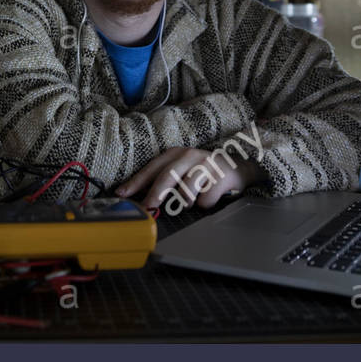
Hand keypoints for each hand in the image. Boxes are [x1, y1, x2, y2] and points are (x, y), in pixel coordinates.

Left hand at [116, 146, 262, 211]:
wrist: (238, 169)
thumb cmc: (204, 173)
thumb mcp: (181, 170)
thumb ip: (161, 181)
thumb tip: (139, 197)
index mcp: (175, 154)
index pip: (151, 169)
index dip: (136, 182)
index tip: (122, 194)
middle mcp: (189, 155)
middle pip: (167, 176)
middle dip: (156, 194)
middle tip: (149, 207)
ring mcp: (206, 164)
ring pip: (187, 189)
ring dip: (185, 201)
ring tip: (189, 202)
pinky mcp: (222, 176)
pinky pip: (206, 199)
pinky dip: (205, 204)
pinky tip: (209, 199)